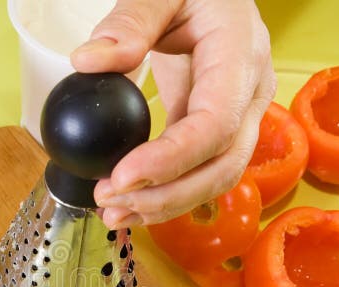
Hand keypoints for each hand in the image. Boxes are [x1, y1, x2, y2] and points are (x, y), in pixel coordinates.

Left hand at [72, 0, 275, 226]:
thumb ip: (128, 21)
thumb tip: (89, 62)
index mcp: (240, 55)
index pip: (215, 124)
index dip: (172, 158)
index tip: (122, 176)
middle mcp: (249, 93)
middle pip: (223, 165)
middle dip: (167, 195)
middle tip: (110, 201)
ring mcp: (238, 114)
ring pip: (215, 178)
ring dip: (164, 205)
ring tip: (112, 212)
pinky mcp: (216, 129)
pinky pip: (198, 170)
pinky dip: (164, 193)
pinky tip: (129, 203)